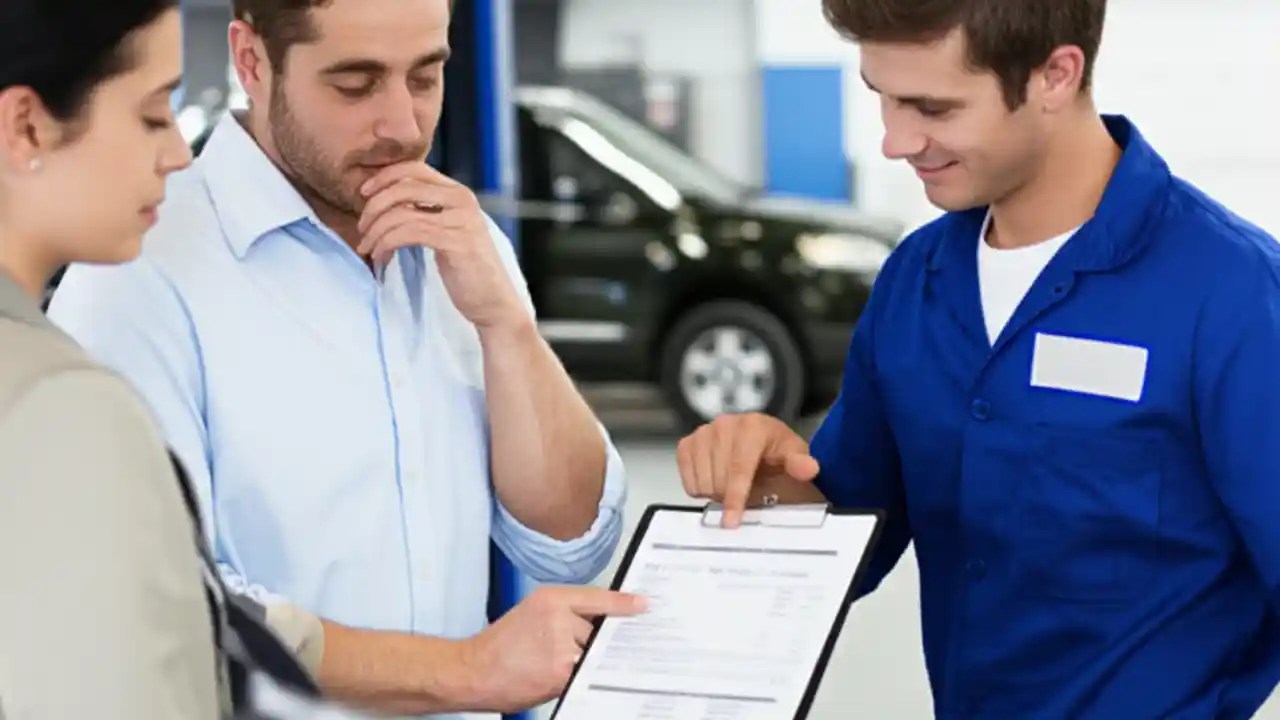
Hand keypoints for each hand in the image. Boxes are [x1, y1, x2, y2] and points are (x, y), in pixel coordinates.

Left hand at [357, 162, 526, 329]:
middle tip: (361, 228)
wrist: (493, 302)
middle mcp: (462, 200)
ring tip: (367, 248)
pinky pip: (407, 233)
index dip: (384, 177)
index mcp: (459, 193)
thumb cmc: (466, 271)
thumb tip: (388, 200)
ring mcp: (460, 220)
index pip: (414, 168)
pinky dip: (386, 244)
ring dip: (376, 231)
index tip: (363, 195)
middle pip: (403, 186)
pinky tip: (381, 257)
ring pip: (401, 212)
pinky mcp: (454, 241)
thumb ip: (427, 212)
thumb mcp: (447, 232)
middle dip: (374, 206)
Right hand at [461, 585, 647, 711]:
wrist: (475, 670)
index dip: (623, 603)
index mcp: (551, 598)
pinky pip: (583, 673)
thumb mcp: (533, 613)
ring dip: (584, 661)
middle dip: (594, 641)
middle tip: (576, 648)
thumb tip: (600, 622)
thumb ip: (565, 613)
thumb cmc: (502, 645)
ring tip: (551, 663)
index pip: (598, 597)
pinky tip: (552, 675)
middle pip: (600, 629)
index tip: (643, 605)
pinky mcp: (561, 671)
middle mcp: (559, 617)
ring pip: (592, 652)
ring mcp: (562, 645)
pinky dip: (577, 676)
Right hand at [677, 413, 820, 527]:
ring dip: (715, 492)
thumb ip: (800, 464)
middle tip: (746, 495)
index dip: (735, 497)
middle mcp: (725, 424)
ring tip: (732, 486)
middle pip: (718, 478)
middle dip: (730, 496)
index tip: (732, 521)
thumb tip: (809, 468)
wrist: (761, 444)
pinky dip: (699, 486)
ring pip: (702, 480)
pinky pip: (687, 477)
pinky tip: (715, 480)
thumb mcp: (794, 458)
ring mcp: (704, 432)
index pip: (739, 467)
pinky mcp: (688, 442)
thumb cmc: (777, 454)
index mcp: (752, 426)